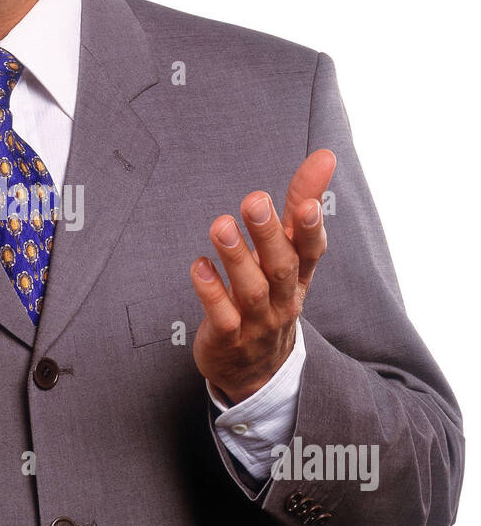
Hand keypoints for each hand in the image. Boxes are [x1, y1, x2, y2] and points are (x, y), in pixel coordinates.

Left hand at [189, 149, 335, 403]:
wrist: (258, 369)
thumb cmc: (273, 294)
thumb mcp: (291, 252)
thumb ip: (302, 202)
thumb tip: (325, 155)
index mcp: (300, 275)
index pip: (312, 250)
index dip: (312, 228)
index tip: (308, 204)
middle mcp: (283, 298)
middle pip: (281, 267)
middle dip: (268, 234)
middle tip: (254, 200)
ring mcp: (256, 321)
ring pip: (251, 291)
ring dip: (236, 258)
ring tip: (220, 226)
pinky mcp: (228, 338)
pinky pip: (222, 316)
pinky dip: (211, 292)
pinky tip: (199, 266)